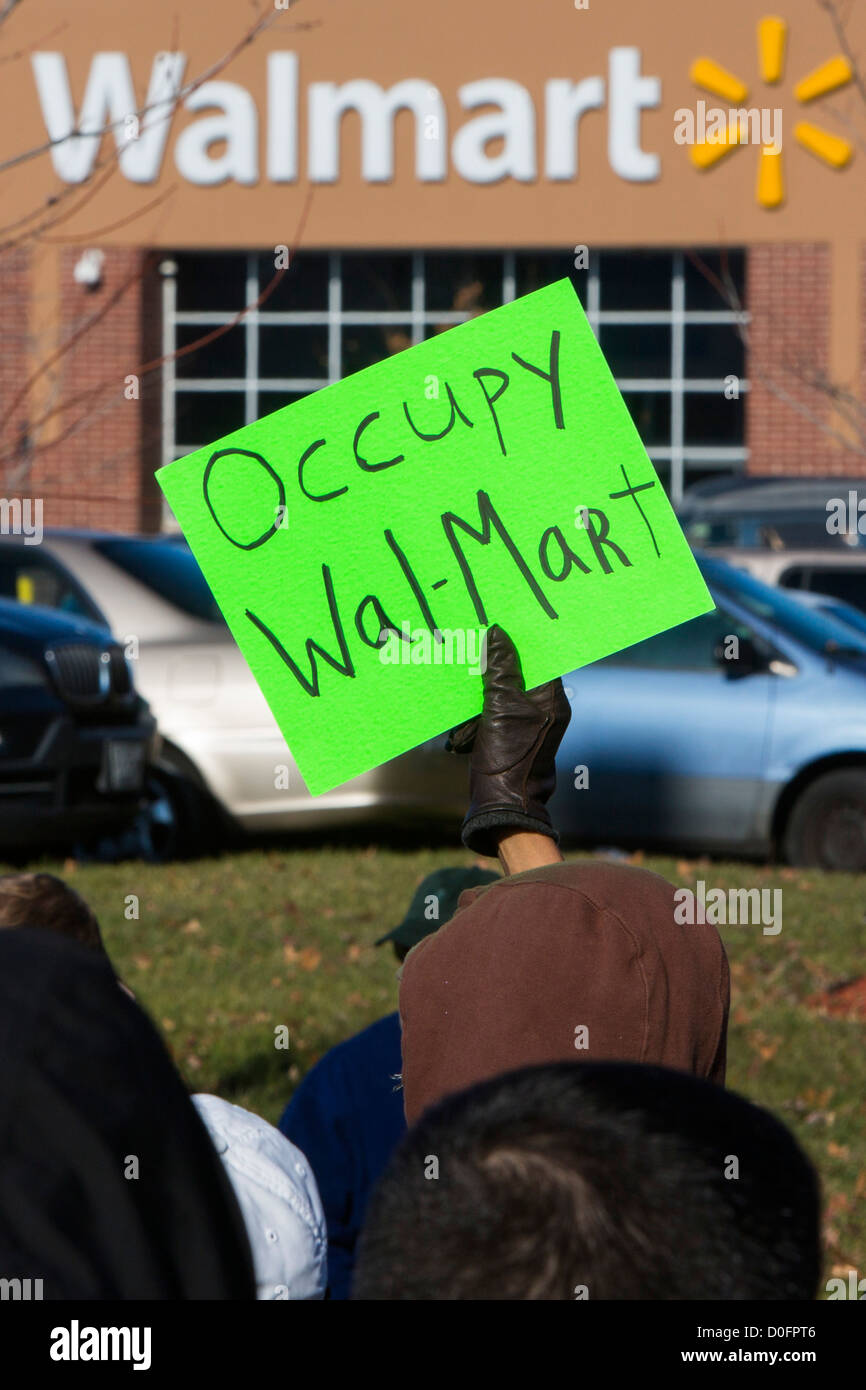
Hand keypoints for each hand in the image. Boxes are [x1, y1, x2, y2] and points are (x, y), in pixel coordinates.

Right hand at [447, 624, 571, 856]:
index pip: (538, 658)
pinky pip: (492, 718)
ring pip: (499, 698)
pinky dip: (475, 724)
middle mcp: (544, 710)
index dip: (515, 644)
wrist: (503, 809)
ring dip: (476, 708)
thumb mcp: (499, 707)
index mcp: (550, 699)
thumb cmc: (507, 759)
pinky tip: (462, 740)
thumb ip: (500, 669)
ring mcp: (528, 726)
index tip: (492, 633)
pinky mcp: (510, 740)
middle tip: (468, 671)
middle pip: (515, 676)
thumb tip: (498, 633)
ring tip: (465, 725)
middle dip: (487, 678)